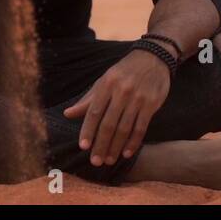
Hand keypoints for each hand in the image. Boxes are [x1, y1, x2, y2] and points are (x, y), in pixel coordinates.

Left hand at [63, 48, 171, 165]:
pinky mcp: (151, 104)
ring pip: (124, 128)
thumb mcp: (104, 81)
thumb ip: (88, 100)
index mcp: (106, 85)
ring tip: (109, 160)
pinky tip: (126, 153)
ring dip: (116, 147)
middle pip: (109, 123)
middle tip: (96, 161)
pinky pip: (141, 127)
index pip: (94, 112)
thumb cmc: (124, 72)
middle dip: (101, 144)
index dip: (88, 130)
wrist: (153, 58)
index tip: (83, 146)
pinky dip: (133, 142)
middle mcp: (121, 92)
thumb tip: (67, 114)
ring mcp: (138, 98)